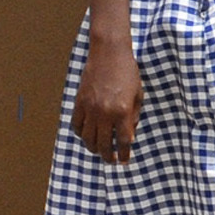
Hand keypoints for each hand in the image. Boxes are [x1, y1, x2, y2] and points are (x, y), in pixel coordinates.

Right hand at [73, 38, 141, 163]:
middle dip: (108, 156)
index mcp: (122, 111)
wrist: (109, 52)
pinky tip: (86, 135)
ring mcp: (90, 108)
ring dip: (93, 148)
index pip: (123, 141)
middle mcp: (105, 113)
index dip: (123, 154)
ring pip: (88, 138)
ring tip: (98, 151)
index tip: (124, 161)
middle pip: (103, 144)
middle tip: (111, 160)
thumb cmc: (128, 71)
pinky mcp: (79, 102)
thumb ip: (133, 117)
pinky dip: (81, 134)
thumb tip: (129, 136)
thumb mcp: (138, 95)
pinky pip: (77, 125)